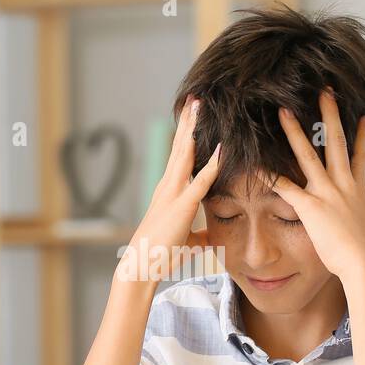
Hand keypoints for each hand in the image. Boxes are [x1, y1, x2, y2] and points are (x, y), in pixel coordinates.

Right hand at [118, 95, 221, 283]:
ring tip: (199, 107)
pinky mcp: (181, 207)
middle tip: (195, 98)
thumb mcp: (187, 242)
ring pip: (185, 155)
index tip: (192, 115)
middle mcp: (168, 186)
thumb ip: (201, 235)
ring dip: (193, 130)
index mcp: (169, 191)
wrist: (141, 267)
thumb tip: (213, 238)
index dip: (186, 135)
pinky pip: (200, 182)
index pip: (179, 156)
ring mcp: (173, 194)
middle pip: (179, 147)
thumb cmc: (160, 255)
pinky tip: (222, 151)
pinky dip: (212, 166)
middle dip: (188, 122)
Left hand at [269, 87, 364, 283]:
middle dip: (331, 115)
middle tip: (326, 91)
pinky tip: (255, 163)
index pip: (362, 155)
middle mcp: (344, 184)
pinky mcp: (310, 207)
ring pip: (309, 155)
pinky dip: (269, 174)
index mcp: (358, 189)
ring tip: (283, 111)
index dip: (364, 136)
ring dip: (294, 132)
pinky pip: (286, 186)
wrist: (364, 263)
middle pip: (337, 142)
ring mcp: (327, 193)